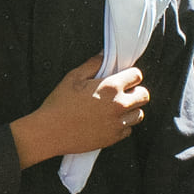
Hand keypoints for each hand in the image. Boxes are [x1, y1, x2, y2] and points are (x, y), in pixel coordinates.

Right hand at [14, 59, 149, 165]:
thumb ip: (92, 64)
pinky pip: (128, 130)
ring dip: (131, 110)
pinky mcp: (113, 138)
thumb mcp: (73, 77)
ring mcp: (117, 123)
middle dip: (136, 92)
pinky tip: (109, 122)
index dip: (130, 75)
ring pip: (139, 114)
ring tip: (117, 108)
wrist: (49, 132)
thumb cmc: (59, 104)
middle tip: (123, 93)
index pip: (137, 75)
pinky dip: (122, 126)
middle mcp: (118, 105)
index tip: (124, 78)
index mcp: (110, 87)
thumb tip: (104, 55)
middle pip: (144, 95)